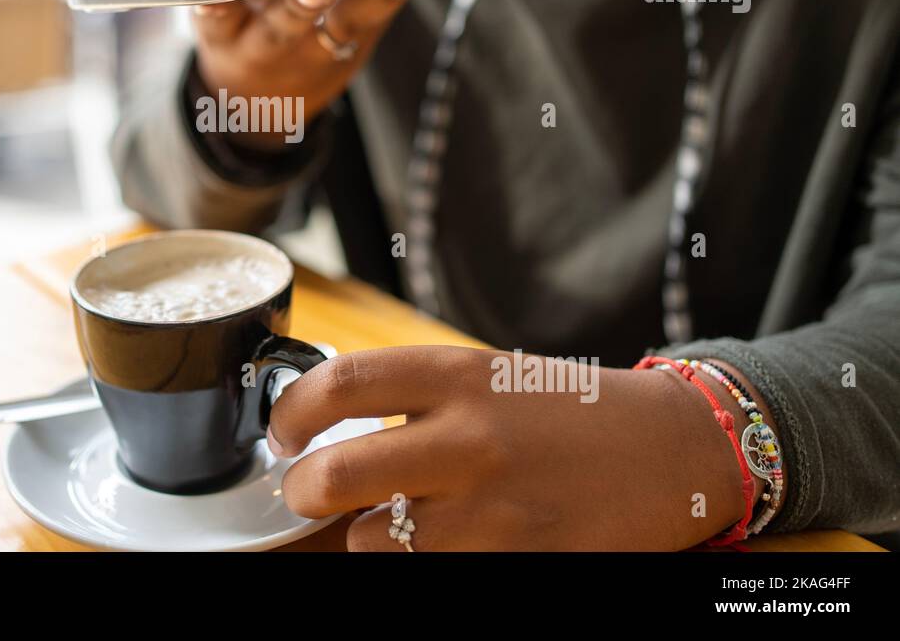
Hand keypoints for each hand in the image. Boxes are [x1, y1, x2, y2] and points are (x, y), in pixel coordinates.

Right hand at [191, 0, 459, 147]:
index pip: (216, 16)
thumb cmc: (241, 37)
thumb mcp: (222, 8)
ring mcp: (317, 59)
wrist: (261, 112)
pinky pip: (379, 17)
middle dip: (301, 4)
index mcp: (226, 38)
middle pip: (285, 27)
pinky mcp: (353, 55)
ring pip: (349, 23)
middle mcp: (271, 55)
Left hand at [267, 346, 753, 549]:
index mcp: (457, 376)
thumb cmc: (565, 411)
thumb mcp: (487, 376)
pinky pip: (437, 574)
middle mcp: (469, 439)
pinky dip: (429, 562)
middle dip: (303, 490)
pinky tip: (452, 543)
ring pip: (377, 542)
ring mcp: (495, 510)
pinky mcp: (521, 561)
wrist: (667, 447)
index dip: (291, 411)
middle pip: (336, 474)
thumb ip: (413, 397)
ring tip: (405, 519)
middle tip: (306, 490)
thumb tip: (326, 424)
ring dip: (376, 535)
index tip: (284, 431)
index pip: (340, 383)